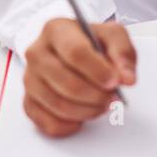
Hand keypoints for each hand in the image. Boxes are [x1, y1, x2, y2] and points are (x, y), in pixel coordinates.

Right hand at [21, 18, 136, 137]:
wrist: (71, 49)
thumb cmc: (90, 42)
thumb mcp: (112, 36)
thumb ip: (123, 52)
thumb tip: (126, 78)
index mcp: (56, 30)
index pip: (76, 53)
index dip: (98, 71)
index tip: (115, 82)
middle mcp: (37, 53)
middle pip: (68, 83)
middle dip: (97, 96)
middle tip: (114, 98)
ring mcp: (30, 79)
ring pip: (59, 105)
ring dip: (88, 111)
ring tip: (102, 104)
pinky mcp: (29, 101)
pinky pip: (48, 123)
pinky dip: (70, 125)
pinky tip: (82, 116)